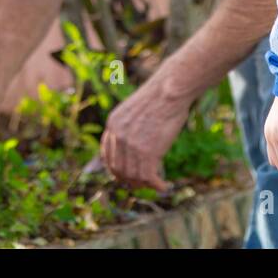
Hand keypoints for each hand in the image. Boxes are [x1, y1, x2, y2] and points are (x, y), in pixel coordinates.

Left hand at [100, 77, 189, 192]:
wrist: (170, 90)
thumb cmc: (160, 96)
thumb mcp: (135, 109)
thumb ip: (130, 126)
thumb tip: (137, 143)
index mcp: (113, 123)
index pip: (107, 154)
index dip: (115, 168)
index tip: (124, 174)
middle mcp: (118, 135)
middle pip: (118, 168)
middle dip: (128, 179)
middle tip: (140, 184)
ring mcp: (131, 145)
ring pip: (133, 176)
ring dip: (143, 184)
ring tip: (154, 184)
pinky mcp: (147, 153)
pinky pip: (149, 178)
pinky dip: (157, 186)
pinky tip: (164, 186)